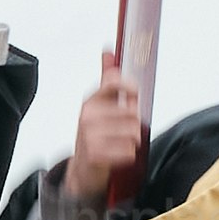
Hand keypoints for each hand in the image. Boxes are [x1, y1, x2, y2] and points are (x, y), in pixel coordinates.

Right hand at [64, 72, 145, 203]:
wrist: (83, 169)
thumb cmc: (95, 134)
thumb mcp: (99, 105)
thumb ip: (107, 79)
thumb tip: (108, 51)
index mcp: (90, 101)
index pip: (113, 82)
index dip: (130, 86)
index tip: (135, 93)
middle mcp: (88, 116)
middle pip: (132, 112)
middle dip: (135, 122)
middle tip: (125, 129)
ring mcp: (89, 135)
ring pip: (133, 132)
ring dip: (133, 140)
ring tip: (121, 142)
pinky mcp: (95, 154)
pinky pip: (128, 151)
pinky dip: (128, 155)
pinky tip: (117, 154)